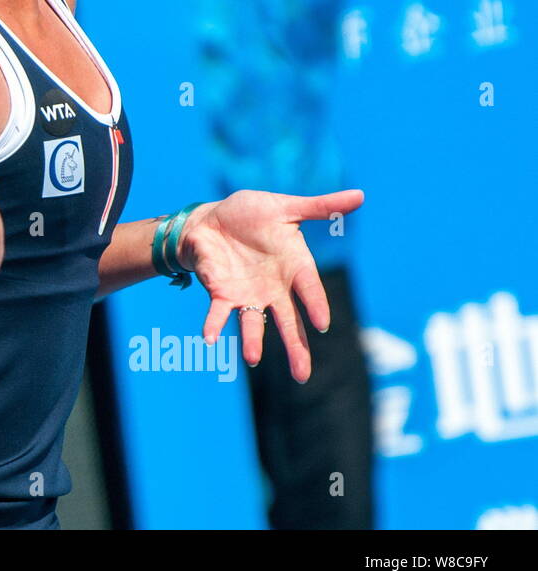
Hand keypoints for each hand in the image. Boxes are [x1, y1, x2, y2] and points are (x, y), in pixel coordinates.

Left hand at [176, 189, 364, 382]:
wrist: (212, 219)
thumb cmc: (251, 214)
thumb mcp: (285, 207)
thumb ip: (320, 207)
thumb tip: (361, 196)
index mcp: (294, 268)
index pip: (308, 290)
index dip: (316, 305)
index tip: (323, 324)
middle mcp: (273, 289)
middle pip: (288, 322)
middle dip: (295, 348)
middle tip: (302, 375)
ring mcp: (247, 294)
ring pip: (252, 323)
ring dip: (252, 341)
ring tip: (252, 359)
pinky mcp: (221, 293)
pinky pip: (218, 313)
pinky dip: (214, 325)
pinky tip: (209, 339)